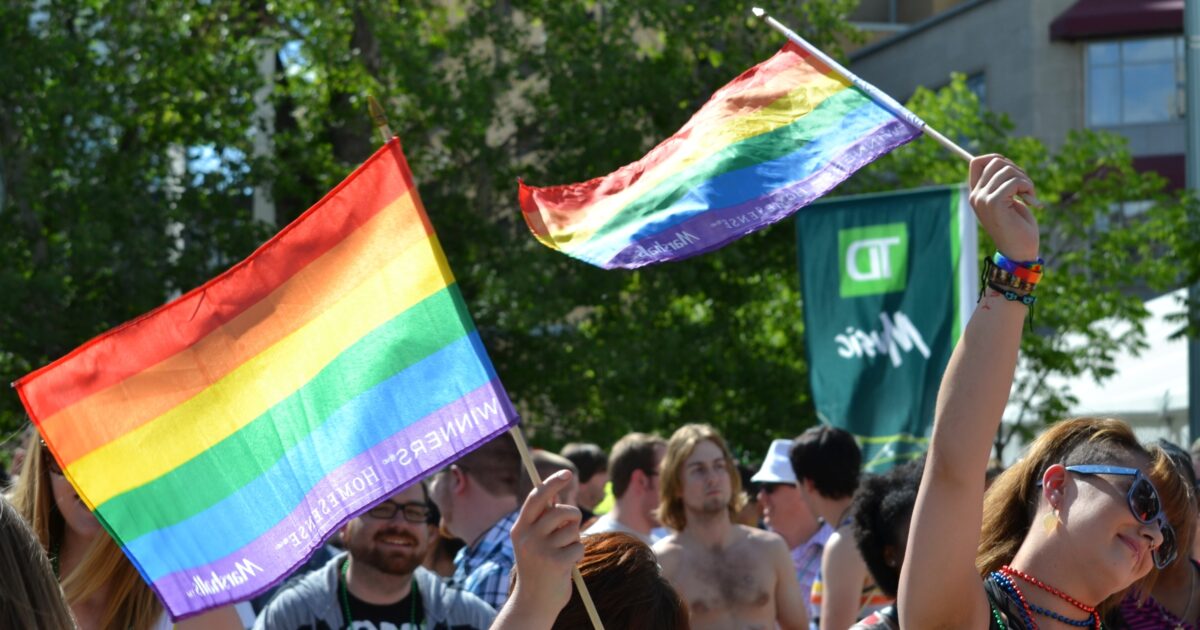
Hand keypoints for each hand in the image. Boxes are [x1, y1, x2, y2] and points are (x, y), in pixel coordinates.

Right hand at [497, 469, 584, 627]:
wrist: (534, 602)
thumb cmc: (539, 567)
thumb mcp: (534, 541)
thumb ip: (543, 519)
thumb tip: (556, 492)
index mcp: (519, 528)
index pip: (536, 497)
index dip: (552, 482)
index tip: (568, 472)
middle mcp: (527, 536)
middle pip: (561, 510)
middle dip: (573, 516)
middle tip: (571, 527)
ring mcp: (540, 549)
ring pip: (572, 529)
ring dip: (574, 540)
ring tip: (563, 553)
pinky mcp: (555, 562)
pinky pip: (578, 547)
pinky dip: (577, 555)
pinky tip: (566, 566)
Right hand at [968, 155, 1039, 261]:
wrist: (1019, 251)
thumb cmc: (1018, 226)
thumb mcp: (1007, 200)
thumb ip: (1001, 183)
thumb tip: (1002, 161)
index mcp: (976, 194)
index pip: (977, 162)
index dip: (996, 159)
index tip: (1014, 171)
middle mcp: (976, 195)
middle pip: (994, 161)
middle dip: (1016, 169)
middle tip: (1025, 187)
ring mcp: (983, 199)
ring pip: (1006, 169)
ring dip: (1025, 179)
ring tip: (1029, 195)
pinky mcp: (994, 203)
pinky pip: (1015, 181)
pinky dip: (1028, 187)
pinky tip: (1031, 200)